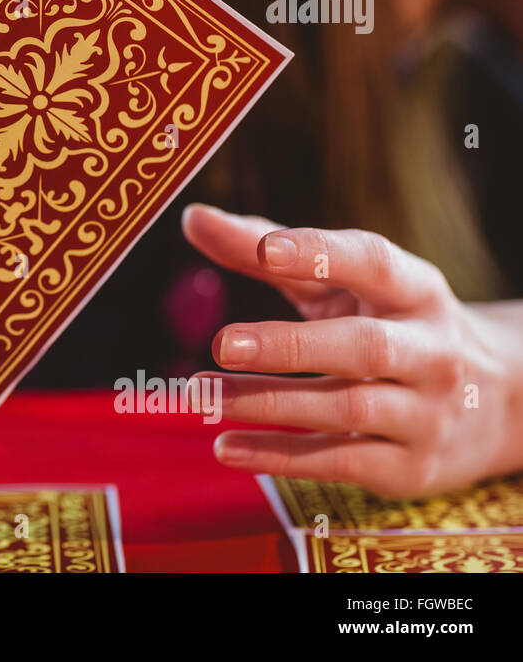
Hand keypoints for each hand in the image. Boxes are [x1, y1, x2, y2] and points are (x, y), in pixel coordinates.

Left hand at [183, 204, 522, 496]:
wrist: (493, 406)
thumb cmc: (387, 324)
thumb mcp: (341, 285)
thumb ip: (266, 251)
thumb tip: (194, 218)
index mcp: (415, 291)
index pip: (374, 263)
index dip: (322, 253)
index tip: (267, 248)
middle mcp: (430, 350)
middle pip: (363, 347)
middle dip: (290, 345)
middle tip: (222, 342)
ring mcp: (425, 413)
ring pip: (346, 408)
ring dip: (269, 402)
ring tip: (202, 393)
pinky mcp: (409, 467)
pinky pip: (339, 461)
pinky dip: (280, 456)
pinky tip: (225, 446)